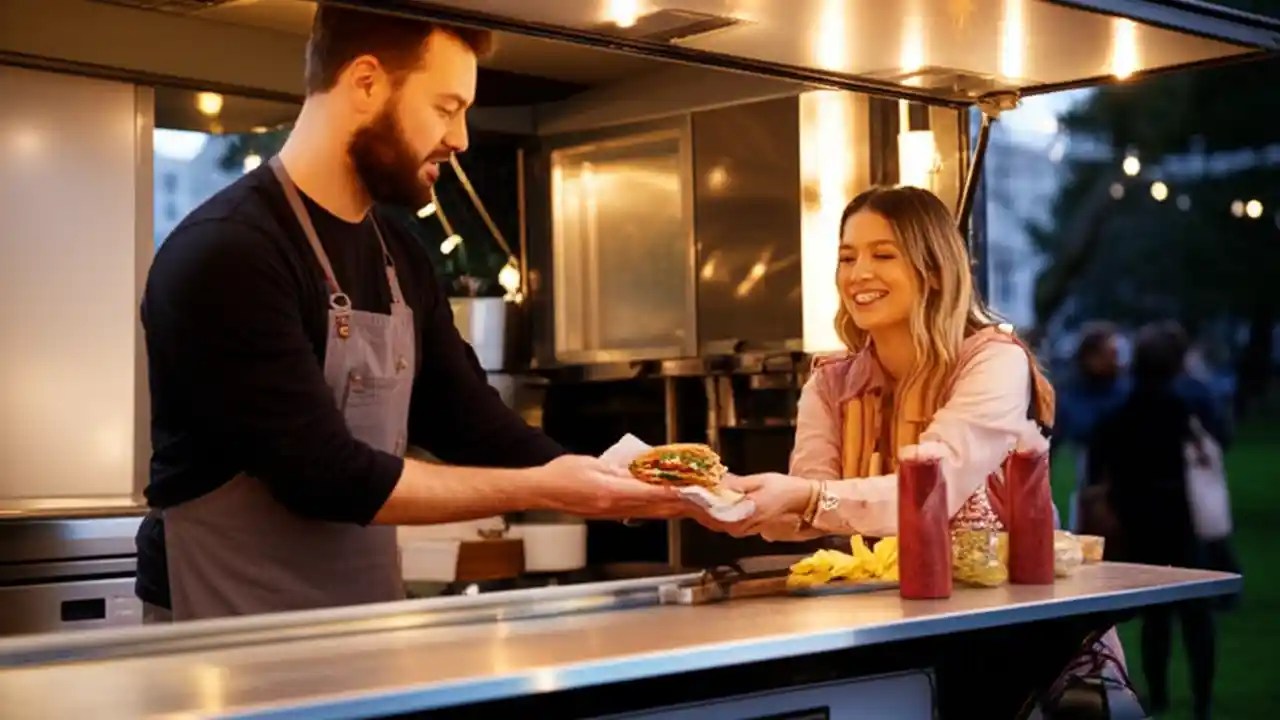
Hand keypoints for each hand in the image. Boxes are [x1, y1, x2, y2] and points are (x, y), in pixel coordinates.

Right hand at [533, 455, 686, 518]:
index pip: (649, 494)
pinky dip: (654, 509)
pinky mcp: (608, 514)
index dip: (672, 493)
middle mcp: (614, 507)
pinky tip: (663, 505)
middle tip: (698, 499)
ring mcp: (611, 513)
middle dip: (678, 505)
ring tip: (688, 503)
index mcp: (610, 492)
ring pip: (649, 513)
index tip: (690, 490)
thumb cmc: (560, 475)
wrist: (542, 491)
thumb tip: (640, 469)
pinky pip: (638, 513)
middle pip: (654, 508)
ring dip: (669, 509)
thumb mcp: (593, 463)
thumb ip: (618, 468)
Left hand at [690, 473, 813, 538]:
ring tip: (682, 494)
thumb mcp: (758, 481)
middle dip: (690, 504)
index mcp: (743, 515)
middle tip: (675, 490)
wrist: (799, 502)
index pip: (710, 510)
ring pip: (709, 520)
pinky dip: (706, 511)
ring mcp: (738, 529)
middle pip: (706, 516)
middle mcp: (738, 527)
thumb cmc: (783, 489)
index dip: (693, 500)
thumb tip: (715, 481)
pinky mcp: (739, 528)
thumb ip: (734, 484)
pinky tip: (698, 501)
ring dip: (696, 508)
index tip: (679, 490)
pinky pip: (717, 521)